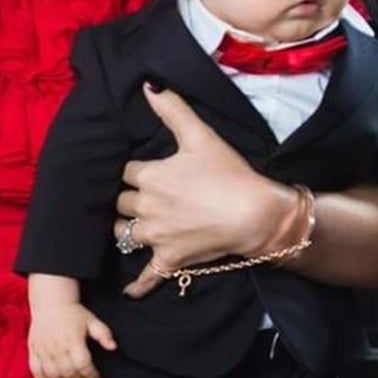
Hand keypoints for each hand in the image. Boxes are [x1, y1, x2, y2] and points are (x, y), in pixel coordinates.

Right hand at [29, 304, 116, 377]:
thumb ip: (104, 334)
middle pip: (68, 372)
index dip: (91, 374)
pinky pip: (35, 370)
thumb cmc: (74, 313)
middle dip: (79, 377)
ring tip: (70, 375)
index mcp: (73, 339)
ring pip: (53, 373)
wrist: (51, 302)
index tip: (96, 375)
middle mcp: (57, 346)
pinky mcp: (33, 349)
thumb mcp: (92, 321)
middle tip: (83, 375)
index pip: (83, 364)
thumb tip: (113, 347)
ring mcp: (43, 348)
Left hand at [116, 85, 293, 298]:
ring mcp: (155, 237)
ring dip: (127, 229)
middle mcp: (145, 208)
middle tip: (144, 197)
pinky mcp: (168, 261)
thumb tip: (148, 86)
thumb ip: (172, 110)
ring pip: (124, 234)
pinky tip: (128, 291)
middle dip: (129, 199)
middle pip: (120, 203)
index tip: (147, 172)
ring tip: (137, 224)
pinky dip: (137, 285)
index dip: (136, 171)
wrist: (256, 214)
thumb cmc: (229, 173)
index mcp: (149, 176)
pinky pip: (145, 278)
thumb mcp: (200, 136)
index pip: (126, 171)